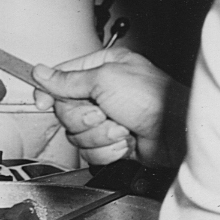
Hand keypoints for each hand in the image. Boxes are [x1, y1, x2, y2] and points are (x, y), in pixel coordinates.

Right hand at [30, 46, 185, 167]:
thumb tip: (41, 73)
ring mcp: (108, 118)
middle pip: (65, 110)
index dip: (49, 91)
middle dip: (83, 117)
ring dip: (98, 135)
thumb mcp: (105, 80)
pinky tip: (125, 141)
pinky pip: (91, 151)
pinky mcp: (112, 142)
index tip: (43, 101)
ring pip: (77, 134)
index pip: (61, 78)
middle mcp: (103, 92)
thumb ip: (68, 79)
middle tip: (102, 112)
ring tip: (120, 128)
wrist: (177, 134)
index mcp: (103, 68)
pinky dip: (108, 150)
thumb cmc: (154, 100)